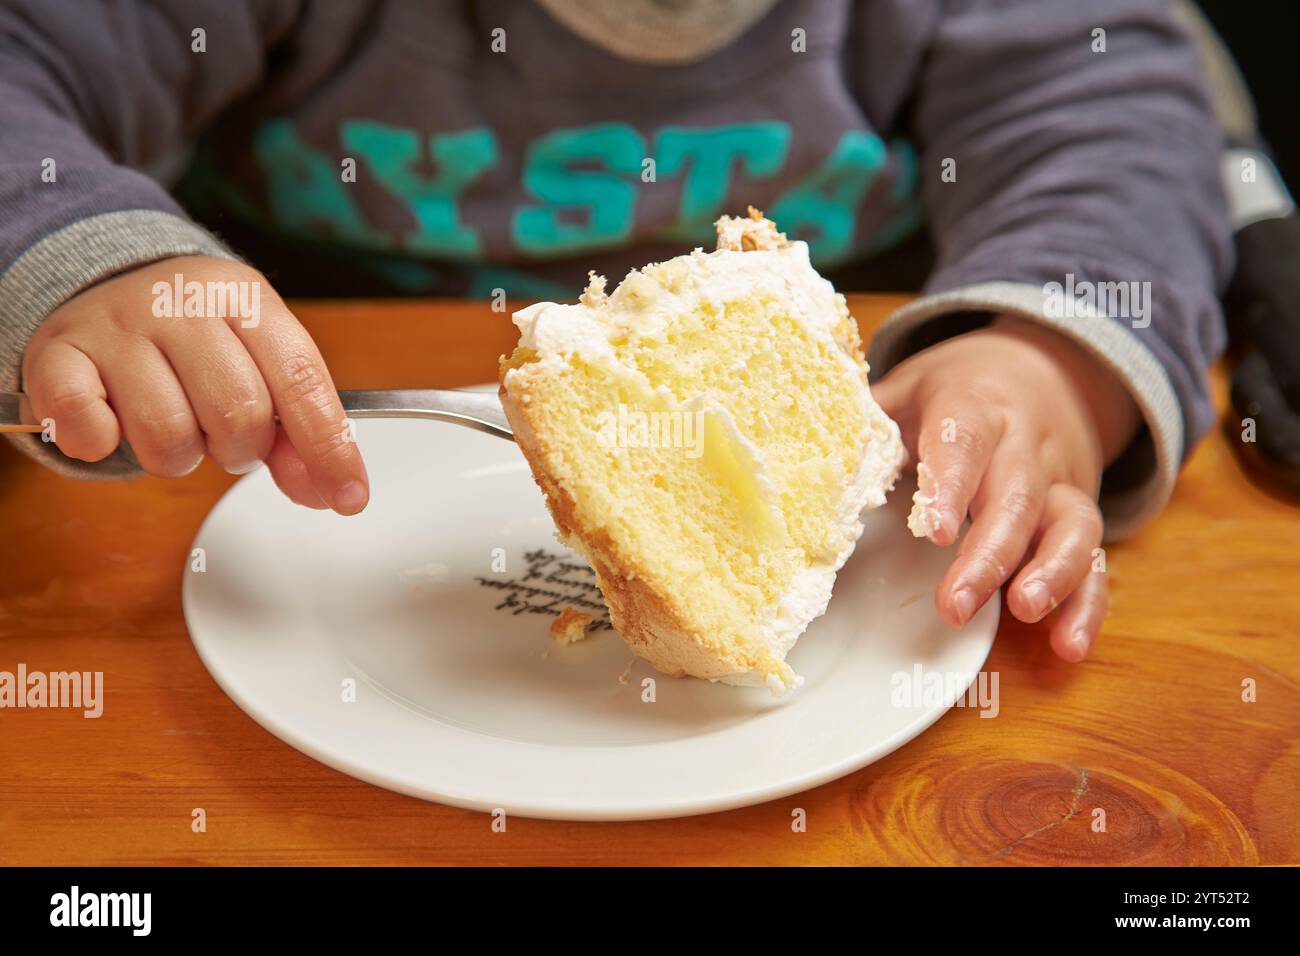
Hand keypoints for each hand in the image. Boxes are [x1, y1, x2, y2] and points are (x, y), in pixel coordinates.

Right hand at [21, 255, 368, 513]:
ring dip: (177, 456)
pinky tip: (112, 421)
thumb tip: (328, 491)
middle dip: (240, 449)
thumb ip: (297, 431)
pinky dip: (104, 444)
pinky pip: (92, 430)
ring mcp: (118, 324)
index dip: (329, 447)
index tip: (349, 497)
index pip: (302, 380)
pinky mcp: (58, 354)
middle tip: (222, 436)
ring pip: (168, 433)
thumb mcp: (259, 365)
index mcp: (247, 299)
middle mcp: (183, 302)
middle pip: (240, 413)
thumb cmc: (197, 342)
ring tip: (171, 425)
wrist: (106, 286)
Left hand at [872, 317, 1139, 660]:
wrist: (1042, 368)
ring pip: (1069, 526)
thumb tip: (812, 432)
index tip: (933, 530)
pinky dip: (1088, 604)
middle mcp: (1024, 446)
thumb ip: (867, 415)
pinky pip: (1095, 560)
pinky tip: (1068, 645)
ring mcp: (1059, 482)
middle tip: (954, 604)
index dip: (951, 484)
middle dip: (988, 554)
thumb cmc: (959, 390)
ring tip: (1023, 611)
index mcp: (974, 407)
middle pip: (1015, 497)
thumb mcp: (910, 386)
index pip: (963, 442)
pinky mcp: (1080, 514)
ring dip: (1052, 572)